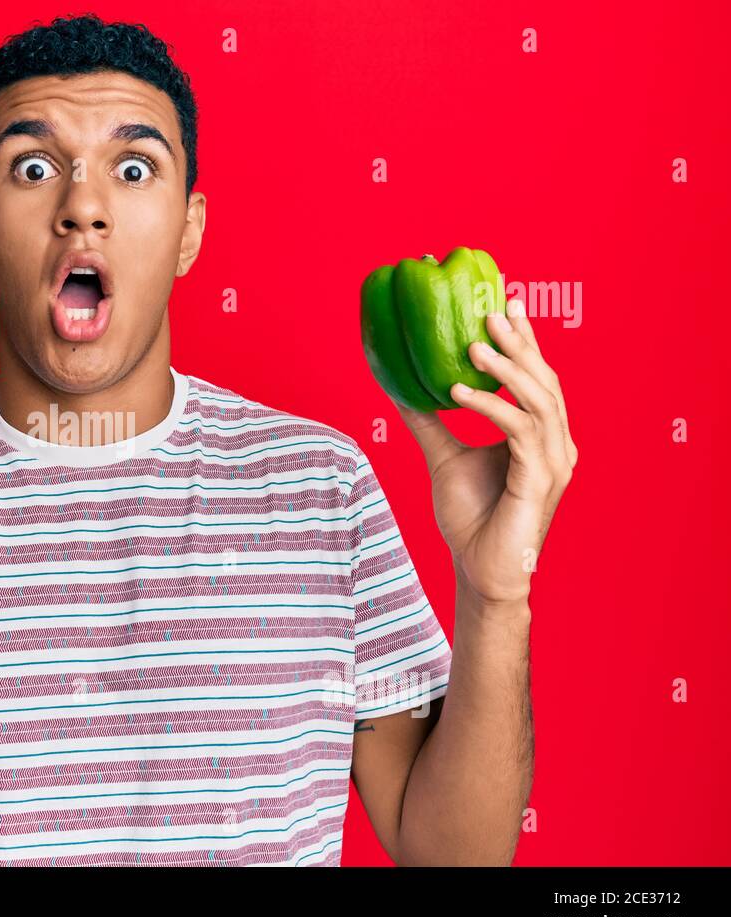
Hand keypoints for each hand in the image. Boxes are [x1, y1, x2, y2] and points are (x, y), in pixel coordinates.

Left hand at [393, 298, 577, 607]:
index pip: (536, 378)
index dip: (525, 341)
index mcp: (540, 437)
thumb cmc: (470, 519)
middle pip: (544, 381)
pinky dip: (490, 407)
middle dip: (519, 343)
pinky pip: (519, 431)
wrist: (480, 571)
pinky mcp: (541, 480)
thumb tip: (401, 387)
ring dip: (505, 369)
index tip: (505, 303)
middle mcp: (556, 445)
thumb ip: (429, 423)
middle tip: (491, 311)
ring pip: (538, 400)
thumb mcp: (443, 459)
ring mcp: (554, 462)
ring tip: (472, 344)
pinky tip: (459, 393)